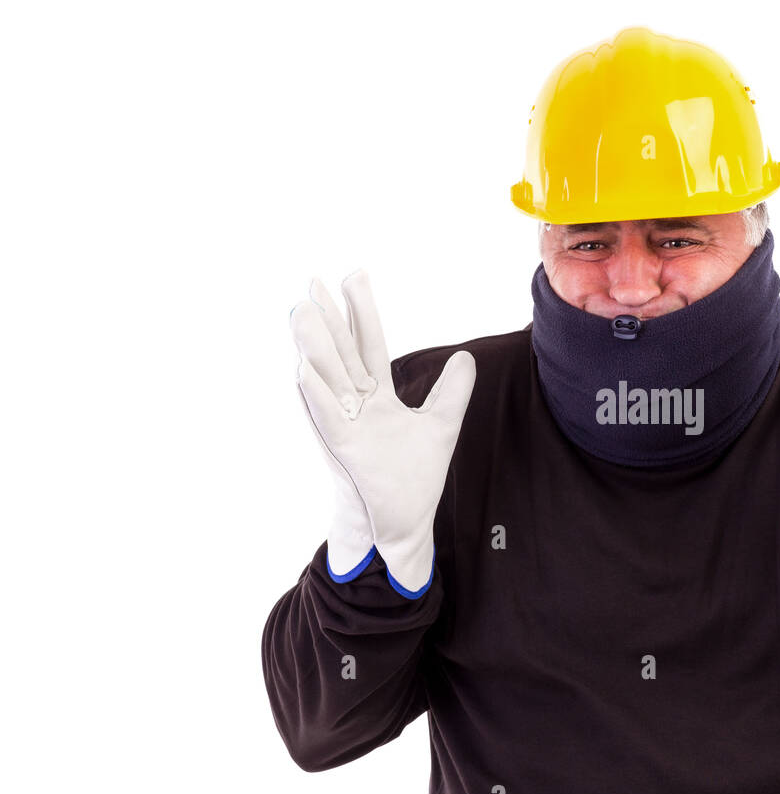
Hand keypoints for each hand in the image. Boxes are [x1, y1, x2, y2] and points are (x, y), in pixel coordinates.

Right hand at [290, 270, 475, 594]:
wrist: (407, 519)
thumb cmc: (416, 475)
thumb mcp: (441, 424)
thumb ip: (451, 390)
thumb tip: (464, 357)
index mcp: (378, 396)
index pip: (369, 344)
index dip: (362, 311)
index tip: (354, 275)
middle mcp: (356, 406)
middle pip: (342, 352)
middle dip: (330, 318)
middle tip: (314, 281)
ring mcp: (346, 426)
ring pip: (327, 378)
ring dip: (314, 346)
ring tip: (300, 311)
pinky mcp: (344, 450)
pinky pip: (327, 419)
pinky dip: (316, 396)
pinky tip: (303, 369)